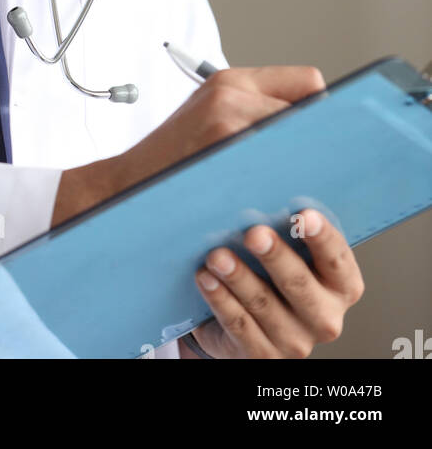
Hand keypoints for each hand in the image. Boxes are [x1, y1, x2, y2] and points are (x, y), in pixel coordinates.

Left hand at [184, 208, 364, 357]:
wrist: (256, 325)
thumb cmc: (276, 275)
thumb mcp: (291, 253)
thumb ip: (287, 231)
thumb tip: (259, 193)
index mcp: (342, 286)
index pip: (337, 260)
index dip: (322, 237)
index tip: (304, 215)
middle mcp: (325, 318)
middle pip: (299, 284)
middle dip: (276, 257)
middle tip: (254, 234)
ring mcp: (295, 341)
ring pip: (264, 305)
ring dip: (239, 278)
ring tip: (217, 255)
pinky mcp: (263, 356)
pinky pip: (239, 325)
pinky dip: (221, 300)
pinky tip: (206, 279)